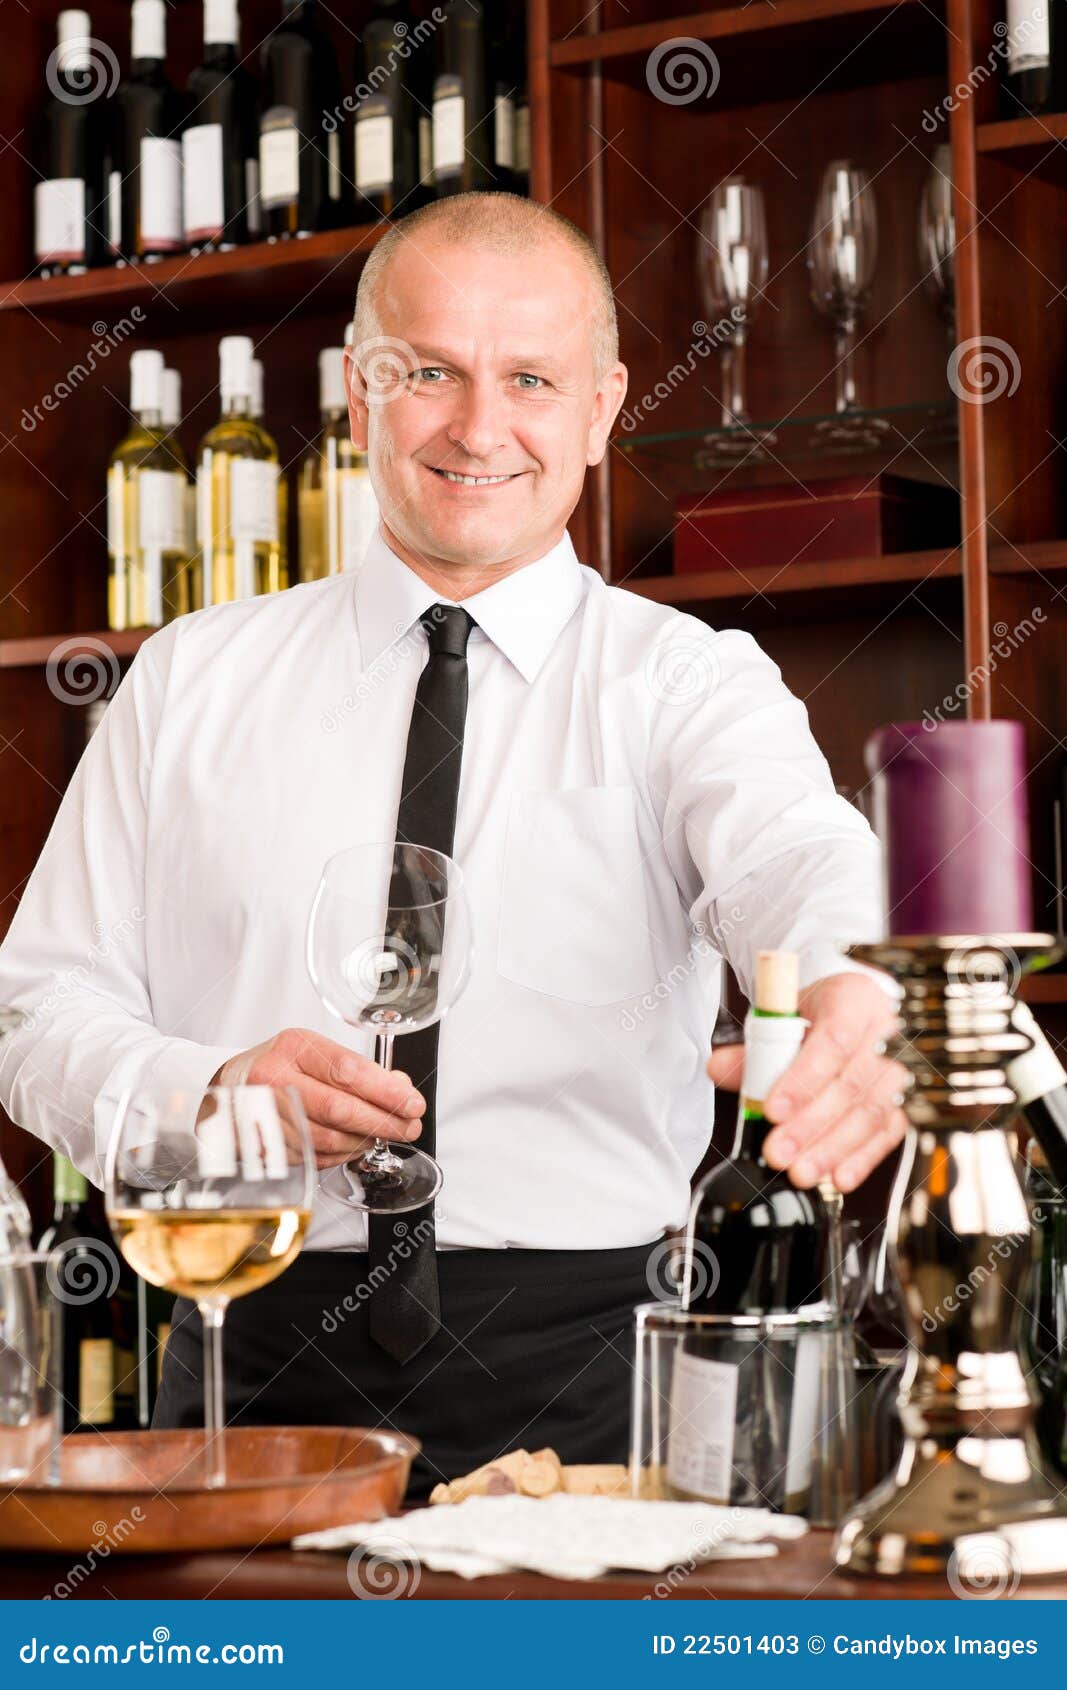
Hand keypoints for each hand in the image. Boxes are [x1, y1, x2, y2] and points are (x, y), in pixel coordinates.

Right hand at [210, 1028, 425, 1169]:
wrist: (229, 1087)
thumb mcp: (314, 1051)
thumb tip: (399, 1089)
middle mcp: (275, 1080)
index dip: (386, 1091)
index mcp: (293, 1048)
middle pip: (340, 1109)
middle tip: (410, 1125)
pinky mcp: (266, 1146)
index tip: (412, 1102)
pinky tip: (357, 1145)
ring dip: (366, 1141)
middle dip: (384, 1121)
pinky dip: (343, 1155)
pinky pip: (316, 1157)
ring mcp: (267, 1116)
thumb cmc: (279, 1065)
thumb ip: (356, 1069)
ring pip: (329, 1139)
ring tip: (387, 1134)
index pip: (348, 1071)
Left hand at [706, 972, 907, 1192]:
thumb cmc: (813, 1016)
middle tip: (779, 1152)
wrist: (846, 1012)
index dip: (803, 1079)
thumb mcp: (781, 1020)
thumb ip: (752, 1050)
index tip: (772, 1110)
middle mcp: (884, 1033)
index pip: (833, 1040)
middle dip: (811, 1125)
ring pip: (872, 1113)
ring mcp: (897, 1068)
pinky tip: (838, 1177)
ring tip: (801, 1172)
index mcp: (854, 999)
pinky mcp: (901, 1101)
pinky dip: (863, 1159)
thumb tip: (717, 1068)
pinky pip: (888, 1133)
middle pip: (851, 1084)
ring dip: (834, 1148)